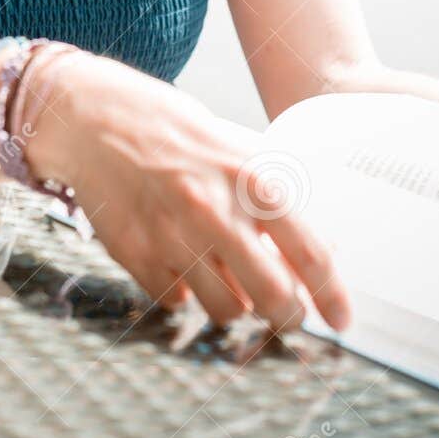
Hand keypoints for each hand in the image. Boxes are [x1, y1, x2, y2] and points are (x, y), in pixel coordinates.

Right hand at [25, 49, 350, 334]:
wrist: (95, 118)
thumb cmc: (172, 130)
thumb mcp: (235, 147)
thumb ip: (273, 196)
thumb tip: (315, 248)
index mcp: (251, 180)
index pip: (310, 254)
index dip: (333, 296)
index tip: (342, 319)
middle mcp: (217, 213)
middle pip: (274, 300)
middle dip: (288, 315)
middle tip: (287, 313)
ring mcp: (174, 239)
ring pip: (227, 311)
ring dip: (236, 305)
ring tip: (229, 279)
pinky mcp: (138, 256)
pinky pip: (178, 301)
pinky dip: (186, 291)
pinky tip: (182, 262)